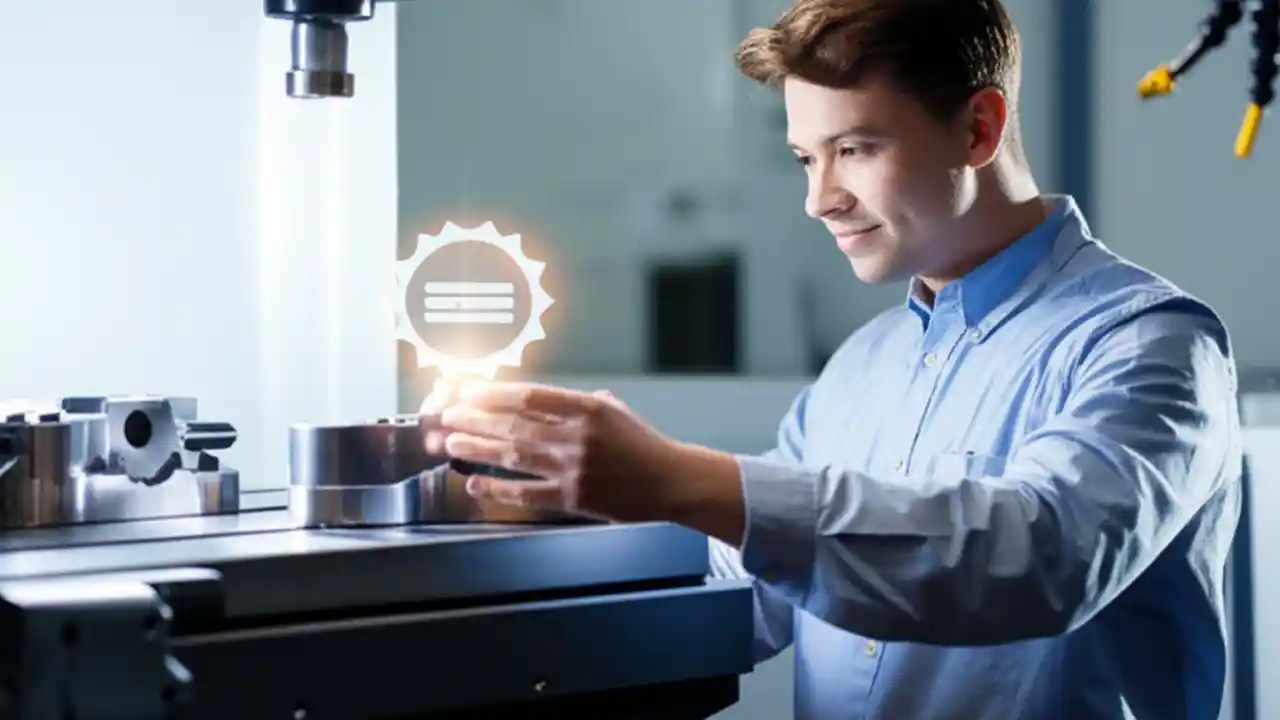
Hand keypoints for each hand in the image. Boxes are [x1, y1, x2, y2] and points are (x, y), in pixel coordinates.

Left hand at [430, 381, 682, 522]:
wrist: (670, 481)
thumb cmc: (641, 444)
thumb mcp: (613, 410)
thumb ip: (574, 402)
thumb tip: (532, 399)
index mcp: (588, 408)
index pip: (529, 396)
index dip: (493, 393)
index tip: (468, 392)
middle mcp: (579, 436)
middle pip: (514, 425)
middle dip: (474, 419)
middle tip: (447, 416)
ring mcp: (575, 469)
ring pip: (514, 456)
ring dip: (477, 449)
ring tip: (450, 444)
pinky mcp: (574, 498)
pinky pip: (527, 493)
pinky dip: (497, 488)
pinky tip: (474, 483)